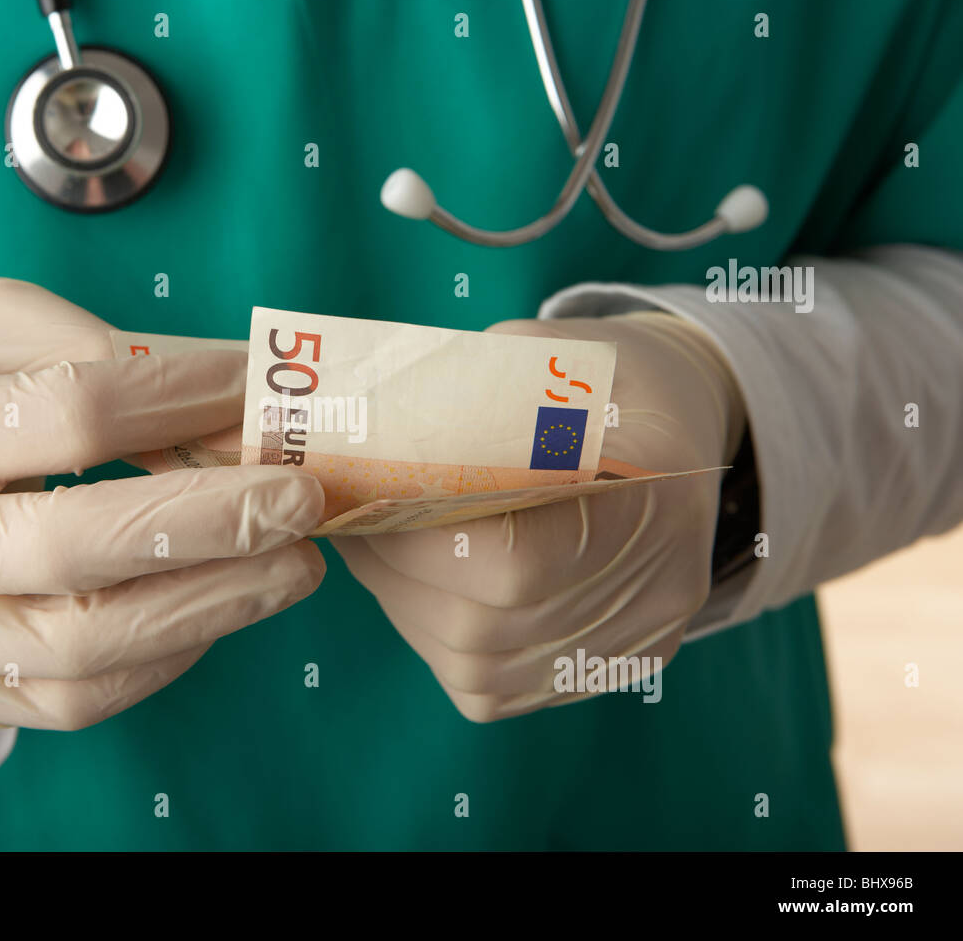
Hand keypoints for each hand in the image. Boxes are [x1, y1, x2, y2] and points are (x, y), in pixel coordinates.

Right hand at [0, 279, 324, 728]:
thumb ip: (100, 346)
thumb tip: (231, 388)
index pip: (61, 418)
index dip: (174, 400)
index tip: (254, 386)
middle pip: (72, 549)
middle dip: (208, 522)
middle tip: (302, 498)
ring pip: (87, 648)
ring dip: (214, 603)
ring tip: (296, 562)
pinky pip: (86, 697)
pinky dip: (172, 653)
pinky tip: (223, 602)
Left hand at [332, 311, 744, 721]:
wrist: (685, 428)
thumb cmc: (602, 379)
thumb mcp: (540, 353)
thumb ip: (461, 392)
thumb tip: (364, 437)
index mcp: (652, 495)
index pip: (511, 562)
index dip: (417, 542)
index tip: (366, 501)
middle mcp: (659, 588)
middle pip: (486, 624)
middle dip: (396, 574)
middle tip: (353, 522)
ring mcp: (638, 639)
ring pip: (479, 666)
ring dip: (408, 609)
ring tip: (380, 548)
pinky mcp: (611, 667)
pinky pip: (495, 685)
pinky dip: (441, 639)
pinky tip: (427, 586)